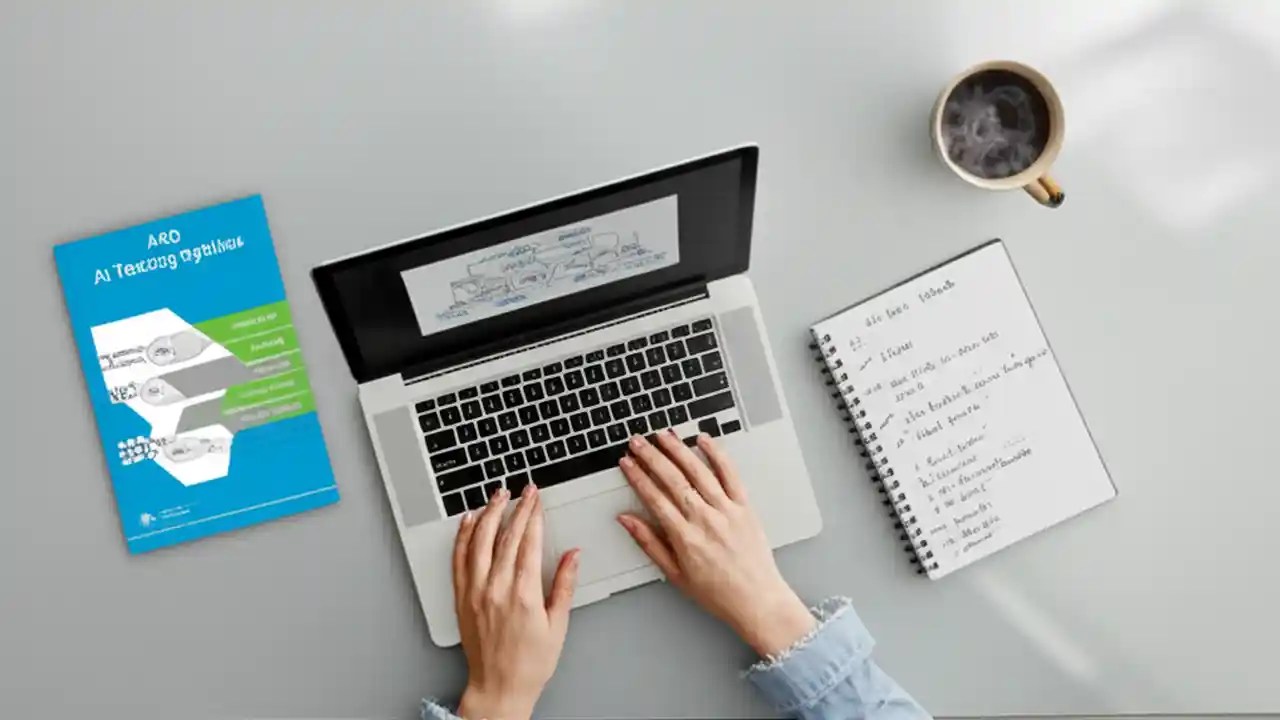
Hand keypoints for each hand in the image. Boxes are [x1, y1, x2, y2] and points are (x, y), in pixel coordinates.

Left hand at [453, 484, 579, 719]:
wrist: (499, 688)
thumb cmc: (529, 663)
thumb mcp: (558, 624)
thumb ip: (564, 585)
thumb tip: (572, 555)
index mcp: (523, 594)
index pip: (528, 542)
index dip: (533, 514)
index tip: (536, 498)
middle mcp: (495, 589)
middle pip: (505, 536)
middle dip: (516, 508)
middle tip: (523, 490)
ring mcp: (475, 592)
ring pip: (479, 542)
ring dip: (488, 514)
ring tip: (496, 496)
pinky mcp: (461, 598)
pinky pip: (459, 559)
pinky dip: (463, 537)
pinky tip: (469, 521)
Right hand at [617, 431, 815, 657]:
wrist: (757, 600)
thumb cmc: (718, 593)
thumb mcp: (675, 574)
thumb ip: (649, 543)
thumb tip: (627, 520)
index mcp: (685, 538)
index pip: (654, 498)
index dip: (637, 477)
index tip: (626, 463)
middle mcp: (705, 520)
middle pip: (673, 479)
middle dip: (651, 456)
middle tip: (637, 442)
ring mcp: (727, 510)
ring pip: (699, 471)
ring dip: (678, 449)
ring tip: (663, 435)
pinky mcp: (745, 507)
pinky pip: (730, 474)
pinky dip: (717, 454)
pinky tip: (704, 440)